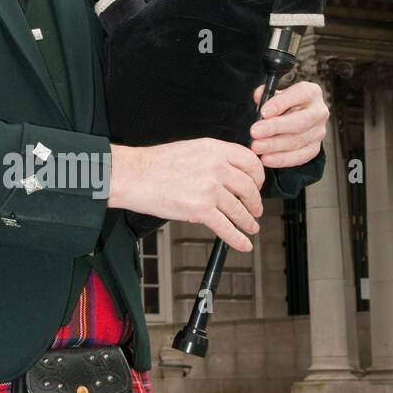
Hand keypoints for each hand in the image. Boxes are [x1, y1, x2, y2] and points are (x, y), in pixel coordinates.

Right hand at [108, 137, 265, 251]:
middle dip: (256, 202)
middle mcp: (216, 167)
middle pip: (249, 187)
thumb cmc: (154, 164)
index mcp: (214, 149)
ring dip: (249, 222)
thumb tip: (229, 173)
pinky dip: (238, 239)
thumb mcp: (191, 150)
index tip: (258, 185)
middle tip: (256, 209)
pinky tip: (243, 243)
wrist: (133, 175)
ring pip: (240, 209)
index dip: (259, 176)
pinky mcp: (200, 210)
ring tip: (251, 226)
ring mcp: (210, 189)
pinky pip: (226, 227)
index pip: (250, 161)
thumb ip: (213, 159)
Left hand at [249, 80, 327, 167]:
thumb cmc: (285, 105)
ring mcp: (319, 132)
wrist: (295, 119)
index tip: (263, 112)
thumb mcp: (276, 95)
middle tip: (255, 132)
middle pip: (300, 121)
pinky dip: (281, 159)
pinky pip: (299, 157)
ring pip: (298, 141)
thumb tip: (259, 96)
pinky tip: (266, 158)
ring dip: (274, 146)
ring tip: (256, 147)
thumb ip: (267, 94)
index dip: (281, 103)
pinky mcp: (314, 148)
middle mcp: (319, 112)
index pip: (300, 94)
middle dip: (275, 128)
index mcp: (311, 93)